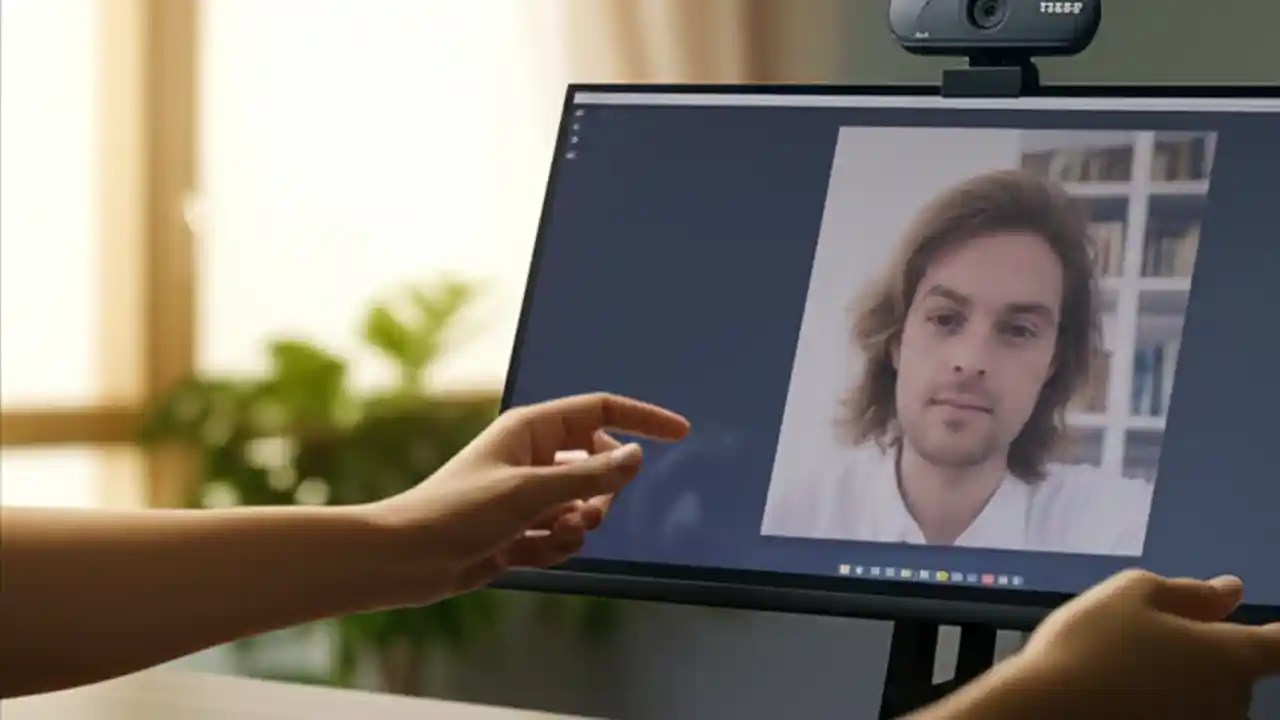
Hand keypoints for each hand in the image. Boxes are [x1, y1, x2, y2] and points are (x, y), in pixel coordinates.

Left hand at [367, 392, 689, 604]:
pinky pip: (562, 537)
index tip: (682, 433)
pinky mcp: (520, 530)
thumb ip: (591, 475)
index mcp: (532, 429)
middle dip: (601, 494)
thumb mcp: (532, 492)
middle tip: (583, 513)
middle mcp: (532, 456)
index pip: (602, 411)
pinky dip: (551, 549)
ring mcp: (527, 495)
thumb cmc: (458, 512)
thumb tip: (639, 455)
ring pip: (584, 507)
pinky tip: (517, 556)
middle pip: (600, 465)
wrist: (407, 559)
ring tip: (544, 536)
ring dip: (575, 527)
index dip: (643, 419)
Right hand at [1010, 569, 1279, 718]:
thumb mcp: (1129, 594)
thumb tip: (1229, 591)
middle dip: (1203, 650)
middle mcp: (1230, 701)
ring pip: (1203, 695)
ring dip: (1180, 679)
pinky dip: (1159, 702)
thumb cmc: (1090, 645)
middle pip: (1232, 670)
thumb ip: (1187, 591)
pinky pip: (1177, 713)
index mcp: (1229, 656)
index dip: (1276, 633)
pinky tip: (1116, 694)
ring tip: (1119, 668)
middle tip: (1143, 635)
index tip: (1265, 628)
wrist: (1045, 712)